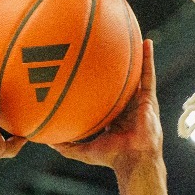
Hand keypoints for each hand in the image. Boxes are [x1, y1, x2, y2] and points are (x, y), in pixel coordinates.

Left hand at [51, 39, 162, 171]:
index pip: (106, 97)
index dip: (99, 85)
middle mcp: (127, 107)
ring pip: (137, 73)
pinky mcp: (149, 99)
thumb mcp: (83, 151)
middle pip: (121, 81)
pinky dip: (148, 58)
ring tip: (131, 35)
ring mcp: (139, 102)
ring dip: (135, 55)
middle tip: (107, 47)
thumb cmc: (110, 157)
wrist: (132, 159)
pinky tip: (146, 42)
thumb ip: (66, 145)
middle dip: (117, 66)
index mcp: (114, 117)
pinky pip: (149, 74)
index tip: (89, 71)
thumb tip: (45, 140)